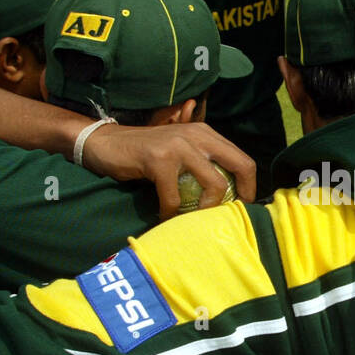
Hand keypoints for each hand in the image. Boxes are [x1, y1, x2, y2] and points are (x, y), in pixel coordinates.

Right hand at [82, 122, 256, 217]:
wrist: (105, 143)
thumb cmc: (144, 153)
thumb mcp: (179, 149)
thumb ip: (201, 162)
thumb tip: (227, 194)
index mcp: (205, 133)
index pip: (242, 159)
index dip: (249, 186)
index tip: (242, 206)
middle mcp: (197, 135)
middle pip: (240, 165)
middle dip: (242, 195)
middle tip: (230, 216)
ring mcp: (178, 146)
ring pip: (214, 183)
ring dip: (208, 210)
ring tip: (196, 221)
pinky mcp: (159, 160)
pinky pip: (175, 198)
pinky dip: (171, 214)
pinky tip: (164, 218)